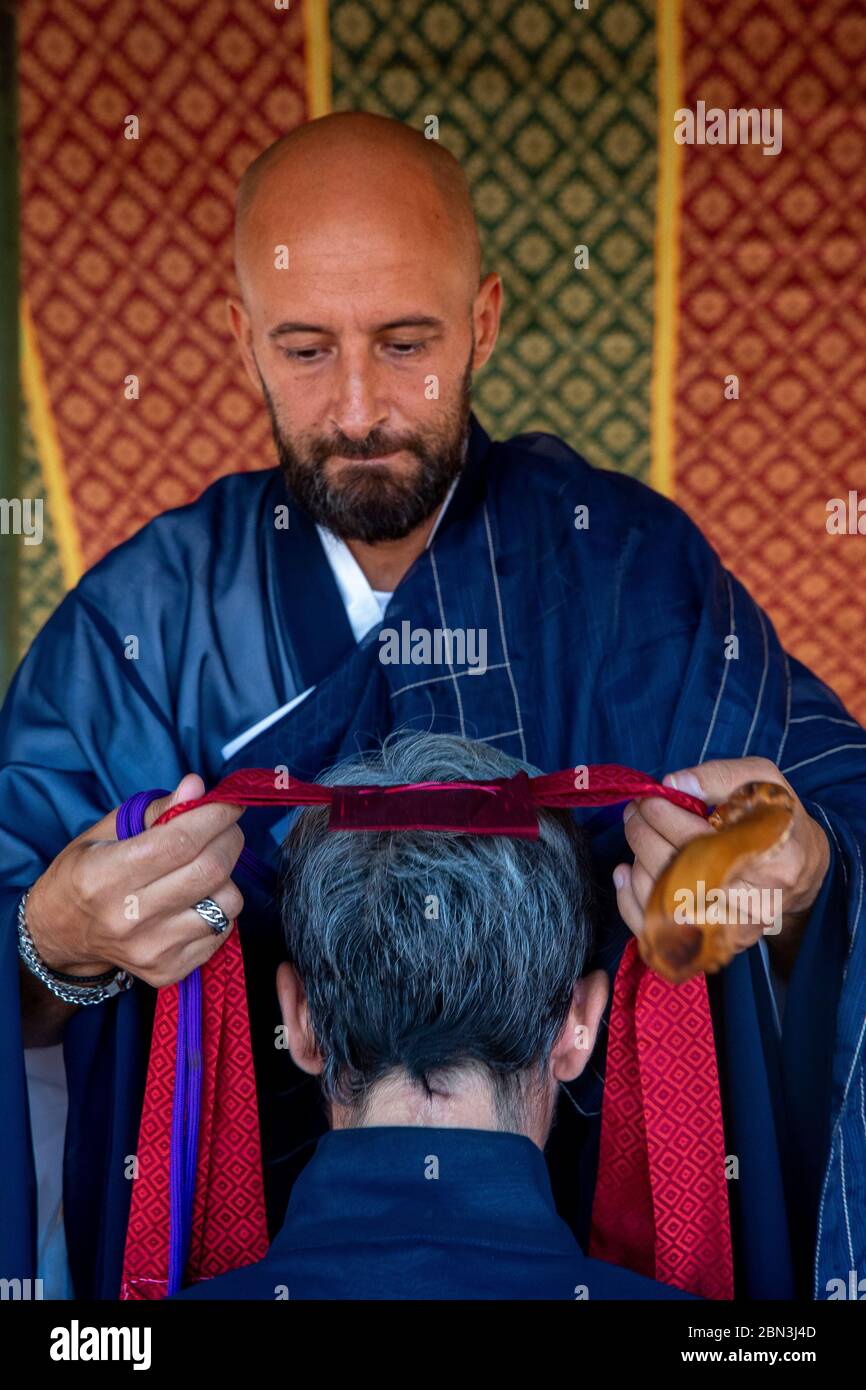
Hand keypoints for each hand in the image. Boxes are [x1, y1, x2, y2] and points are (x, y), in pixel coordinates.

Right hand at [25, 774, 244, 988]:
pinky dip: (219, 907)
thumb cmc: (85, 874)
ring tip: (205, 867)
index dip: (214, 816)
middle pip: (209, 870)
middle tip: (225, 827)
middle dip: (229, 838)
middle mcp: (128, 918)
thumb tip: (196, 786)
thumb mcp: (105, 832)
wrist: (61, 935)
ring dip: (227, 877)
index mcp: (105, 876)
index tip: (229, 803)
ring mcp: (151, 949)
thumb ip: (155, 809)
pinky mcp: (169, 970)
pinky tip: (196, 899)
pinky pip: (223, 931)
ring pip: (226, 903)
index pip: (179, 841)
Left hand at [613, 756, 830, 964]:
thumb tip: (673, 784)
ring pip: (662, 904)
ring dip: (637, 863)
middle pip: (678, 872)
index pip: (702, 838)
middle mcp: (756, 900)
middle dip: (643, 835)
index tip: (648, 799)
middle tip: (634, 813)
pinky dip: (630, 901)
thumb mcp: (763, 782)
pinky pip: (657, 932)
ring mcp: (734, 929)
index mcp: (773, 855)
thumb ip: (721, 776)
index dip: (663, 815)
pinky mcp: (713, 944)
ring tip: (637, 835)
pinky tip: (625, 873)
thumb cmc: (777, 819)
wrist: (802, 869)